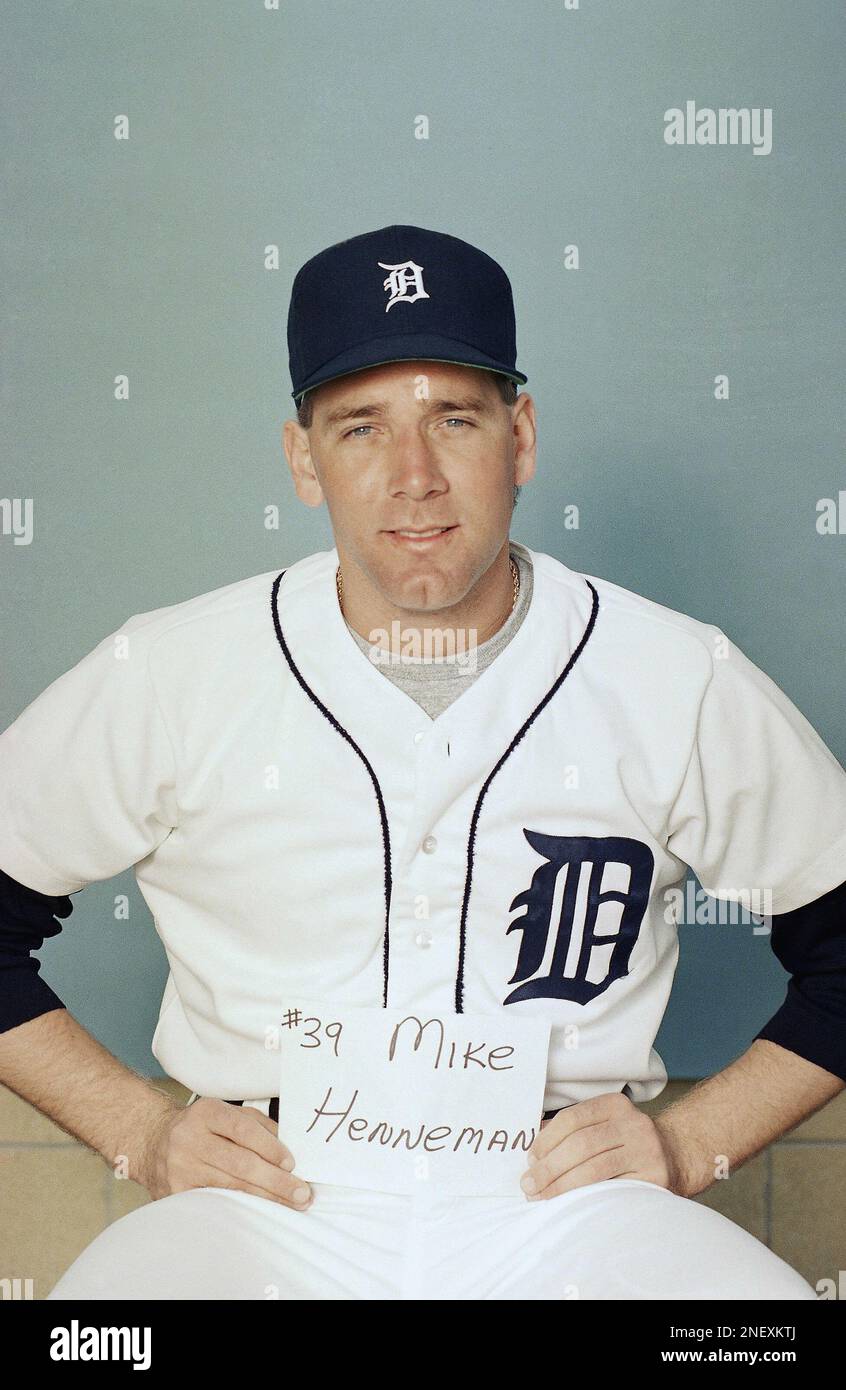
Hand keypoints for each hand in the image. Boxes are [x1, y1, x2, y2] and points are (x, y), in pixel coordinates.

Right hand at [136, 1098, 313, 1209]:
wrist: (151, 1140)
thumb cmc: (201, 1128)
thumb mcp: (225, 1113)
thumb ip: (258, 1125)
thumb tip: (290, 1147)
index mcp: (206, 1113)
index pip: (243, 1129)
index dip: (270, 1147)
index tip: (292, 1164)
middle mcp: (189, 1138)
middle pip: (239, 1163)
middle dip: (275, 1181)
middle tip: (302, 1194)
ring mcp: (179, 1168)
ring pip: (229, 1188)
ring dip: (264, 1199)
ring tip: (290, 1206)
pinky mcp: (173, 1193)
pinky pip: (213, 1204)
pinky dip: (239, 1211)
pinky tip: (259, 1216)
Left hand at [520, 1092, 683, 1200]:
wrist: (676, 1157)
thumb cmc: (626, 1144)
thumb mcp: (603, 1126)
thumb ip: (571, 1132)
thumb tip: (532, 1151)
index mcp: (614, 1105)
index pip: (572, 1119)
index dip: (546, 1141)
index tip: (530, 1160)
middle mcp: (633, 1124)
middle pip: (581, 1144)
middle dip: (549, 1167)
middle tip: (529, 1185)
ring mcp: (646, 1150)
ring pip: (595, 1169)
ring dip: (562, 1186)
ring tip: (541, 1198)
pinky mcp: (655, 1178)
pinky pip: (613, 1190)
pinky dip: (587, 1198)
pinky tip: (571, 1205)